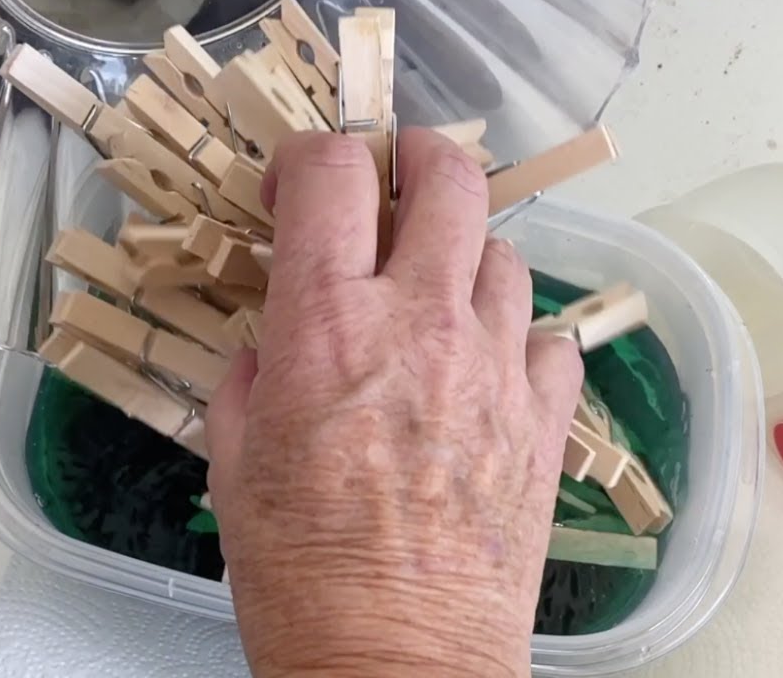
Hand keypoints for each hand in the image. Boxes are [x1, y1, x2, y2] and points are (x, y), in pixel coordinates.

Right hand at [206, 130, 583, 676]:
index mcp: (328, 326)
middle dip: (416, 157)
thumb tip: (271, 353)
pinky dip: (517, 335)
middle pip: (450, 180)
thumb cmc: (301, 580)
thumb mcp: (233, 467)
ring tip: (435, 288)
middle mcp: (420, 325)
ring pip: (505, 253)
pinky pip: (549, 341)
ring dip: (464, 253)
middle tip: (392, 180)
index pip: (335, 174)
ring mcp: (493, 370)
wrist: (395, 665)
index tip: (298, 182)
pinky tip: (487, 365)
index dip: (312, 155)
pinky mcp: (542, 423)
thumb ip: (250, 383)